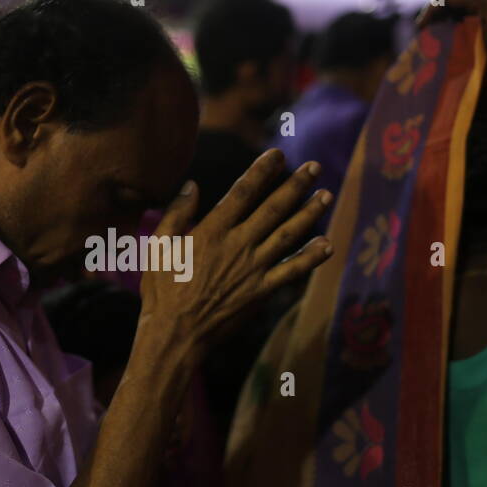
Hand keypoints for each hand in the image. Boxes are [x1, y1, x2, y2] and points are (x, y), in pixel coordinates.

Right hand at [140, 149, 331, 352]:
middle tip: (314, 166)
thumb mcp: (158, 246)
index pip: (243, 192)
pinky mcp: (261, 291)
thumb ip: (176, 214)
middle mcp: (237, 245)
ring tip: (326, 195)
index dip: (262, 170)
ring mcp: (253, 269)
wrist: (176, 333)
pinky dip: (310, 258)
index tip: (277, 154)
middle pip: (273, 208)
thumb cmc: (162, 289)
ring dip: (309, 213)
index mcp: (211, 231)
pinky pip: (291, 271)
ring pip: (287, 235)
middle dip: (295, 184)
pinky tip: (327, 244)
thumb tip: (193, 186)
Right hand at [417, 0, 486, 61]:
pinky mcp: (483, 15)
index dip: (429, 12)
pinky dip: (450, 26)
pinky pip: (460, 16)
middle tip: (421, 34)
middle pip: (447, 1)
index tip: (420, 28)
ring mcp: (482, 5)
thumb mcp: (480, 36)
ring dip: (440, 22)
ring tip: (429, 38)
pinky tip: (444, 39)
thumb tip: (434, 36)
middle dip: (432, 16)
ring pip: (452, 9)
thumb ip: (457, 31)